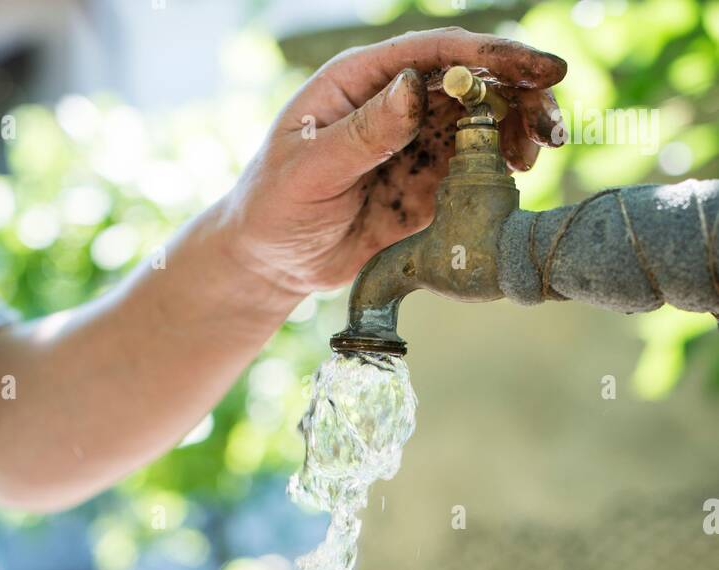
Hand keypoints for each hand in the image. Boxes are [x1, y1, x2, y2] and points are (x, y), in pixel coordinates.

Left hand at [226, 27, 566, 294]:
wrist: (272, 263)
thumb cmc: (275, 207)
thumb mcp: (310, 170)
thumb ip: (363, 133)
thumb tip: (413, 89)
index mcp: (362, 81)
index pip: (434, 54)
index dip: (489, 56)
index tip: (535, 69)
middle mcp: (396, 103)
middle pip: (470, 82)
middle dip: (518, 93)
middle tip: (550, 120)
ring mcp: (416, 143)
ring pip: (481, 121)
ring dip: (517, 128)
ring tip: (541, 149)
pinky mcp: (428, 185)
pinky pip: (474, 167)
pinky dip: (503, 166)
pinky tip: (519, 174)